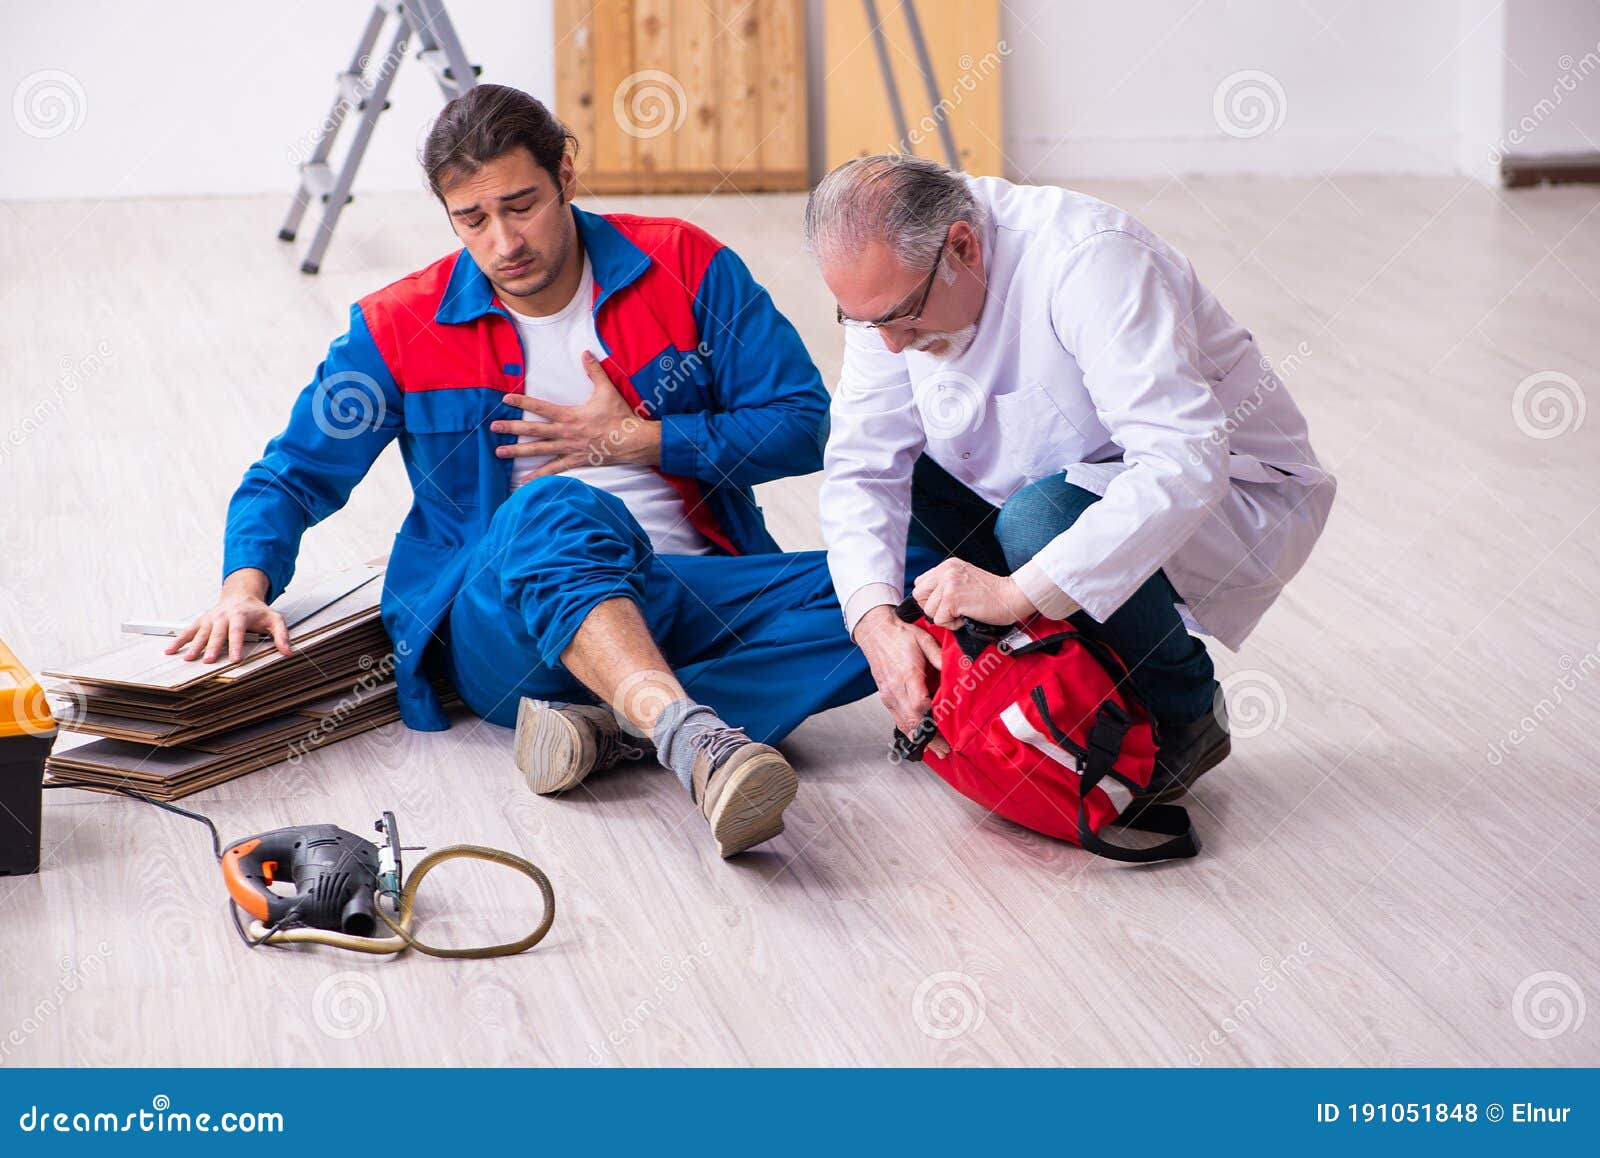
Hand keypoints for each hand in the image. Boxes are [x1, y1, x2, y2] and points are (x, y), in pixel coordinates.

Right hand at [164, 568, 292, 664]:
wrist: (241, 595)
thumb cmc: (258, 611)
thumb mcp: (275, 619)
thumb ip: (282, 635)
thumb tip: (288, 651)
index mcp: (241, 615)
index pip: (238, 631)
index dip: (236, 645)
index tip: (236, 659)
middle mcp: (223, 616)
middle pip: (217, 633)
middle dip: (213, 647)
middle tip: (209, 661)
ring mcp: (211, 618)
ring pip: (201, 633)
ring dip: (194, 646)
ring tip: (188, 659)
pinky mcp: (202, 621)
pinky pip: (189, 631)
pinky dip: (179, 640)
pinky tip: (171, 651)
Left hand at [492, 350, 660, 477]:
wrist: (632, 441)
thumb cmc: (619, 416)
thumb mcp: (607, 390)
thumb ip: (594, 371)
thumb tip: (585, 353)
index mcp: (569, 415)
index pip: (540, 407)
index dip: (522, 401)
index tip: (505, 399)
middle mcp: (564, 433)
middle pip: (533, 430)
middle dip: (512, 428)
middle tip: (494, 428)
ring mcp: (568, 449)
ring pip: (538, 450)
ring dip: (518, 451)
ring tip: (499, 452)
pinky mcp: (575, 461)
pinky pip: (554, 470)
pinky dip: (539, 476)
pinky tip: (525, 481)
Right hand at [853, 605, 949, 756]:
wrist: (875, 633)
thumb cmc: (899, 635)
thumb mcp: (924, 639)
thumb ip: (939, 656)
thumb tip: (957, 669)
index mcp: (907, 674)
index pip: (919, 703)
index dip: (932, 716)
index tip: (947, 724)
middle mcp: (896, 689)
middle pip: (912, 720)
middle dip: (930, 737)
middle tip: (946, 749)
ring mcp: (889, 696)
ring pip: (904, 724)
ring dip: (920, 739)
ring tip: (937, 751)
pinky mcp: (886, 698)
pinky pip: (897, 720)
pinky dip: (909, 732)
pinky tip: (920, 739)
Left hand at [911, 558, 1035, 629]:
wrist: (1012, 597)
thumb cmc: (991, 594)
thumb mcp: (964, 579)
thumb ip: (946, 583)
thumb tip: (927, 600)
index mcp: (947, 565)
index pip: (920, 583)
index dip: (930, 598)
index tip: (946, 603)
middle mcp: (945, 571)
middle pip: (919, 595)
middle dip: (932, 607)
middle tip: (952, 610)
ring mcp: (948, 584)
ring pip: (928, 610)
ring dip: (945, 617)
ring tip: (963, 612)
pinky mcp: (952, 599)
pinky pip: (939, 620)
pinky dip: (952, 624)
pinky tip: (966, 617)